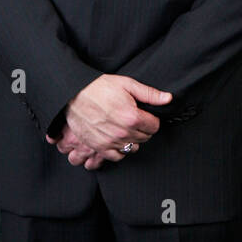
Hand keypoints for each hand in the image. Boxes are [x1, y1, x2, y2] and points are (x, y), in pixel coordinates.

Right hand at [50, 74, 171, 168]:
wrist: (73, 94)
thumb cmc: (98, 87)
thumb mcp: (126, 84)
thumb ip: (149, 94)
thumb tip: (168, 99)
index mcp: (132, 117)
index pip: (154, 126)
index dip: (151, 119)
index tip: (144, 114)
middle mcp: (123, 132)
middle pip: (145, 137)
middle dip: (143, 128)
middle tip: (133, 118)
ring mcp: (110, 141)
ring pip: (133, 147)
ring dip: (132, 139)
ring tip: (124, 127)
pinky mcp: (99, 147)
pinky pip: (117, 156)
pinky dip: (120, 149)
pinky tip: (117, 138)